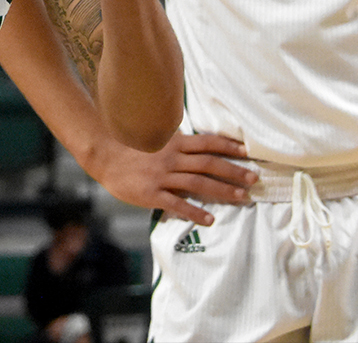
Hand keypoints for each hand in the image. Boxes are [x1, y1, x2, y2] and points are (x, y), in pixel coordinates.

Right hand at [95, 131, 253, 222]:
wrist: (103, 156)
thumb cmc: (130, 148)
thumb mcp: (156, 138)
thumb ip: (177, 142)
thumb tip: (198, 145)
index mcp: (174, 142)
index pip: (208, 143)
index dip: (229, 146)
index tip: (248, 152)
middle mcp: (172, 157)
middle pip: (209, 163)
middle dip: (234, 171)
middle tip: (254, 178)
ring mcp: (162, 176)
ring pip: (198, 183)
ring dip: (223, 190)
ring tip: (242, 198)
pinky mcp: (152, 193)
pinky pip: (178, 204)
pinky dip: (195, 212)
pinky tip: (210, 219)